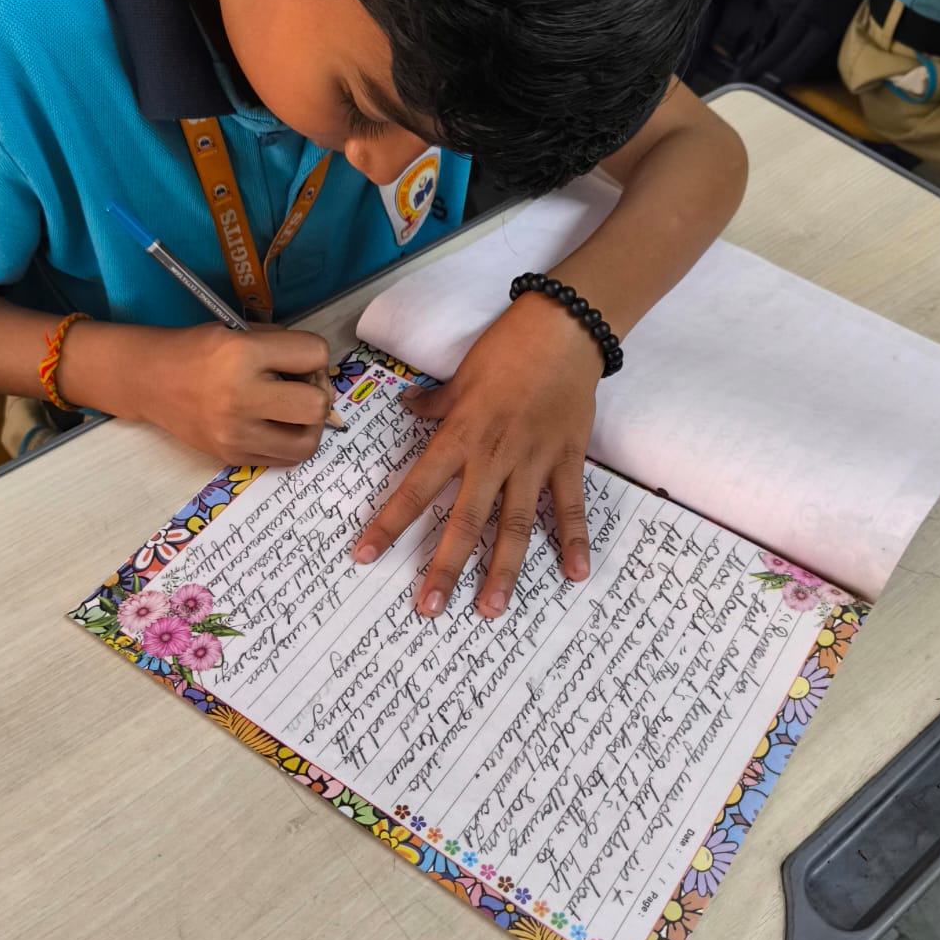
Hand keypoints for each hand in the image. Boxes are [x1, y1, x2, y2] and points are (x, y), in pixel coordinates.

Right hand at [63, 320, 333, 463]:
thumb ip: (283, 346)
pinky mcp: (232, 456)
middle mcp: (240, 396)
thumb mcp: (240, 332)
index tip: (298, 360)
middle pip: (316, 405)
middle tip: (300, 388)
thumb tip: (321, 374)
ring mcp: (236, 433)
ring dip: (308, 426)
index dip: (315, 356)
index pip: (315, 354)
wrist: (151, 381)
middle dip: (316, 394)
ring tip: (292, 413)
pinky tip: (273, 426)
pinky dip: (287, 442)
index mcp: (243, 354)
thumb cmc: (199, 350)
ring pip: (306, 442)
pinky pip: (283, 458)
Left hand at [354, 295, 601, 614]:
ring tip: (492, 610)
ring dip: (503, 571)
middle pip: (464, 521)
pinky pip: (570, 507)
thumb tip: (405, 409)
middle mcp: (492, 456)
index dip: (388, 524)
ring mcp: (532, 462)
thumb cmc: (506, 348)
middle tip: (428, 609)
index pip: (415, 489)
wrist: (563, 329)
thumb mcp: (459, 376)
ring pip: (515, 526)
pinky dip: (575, 541)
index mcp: (458, 436)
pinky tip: (574, 575)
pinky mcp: (567, 460)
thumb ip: (434, 403)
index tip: (365, 555)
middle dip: (445, 567)